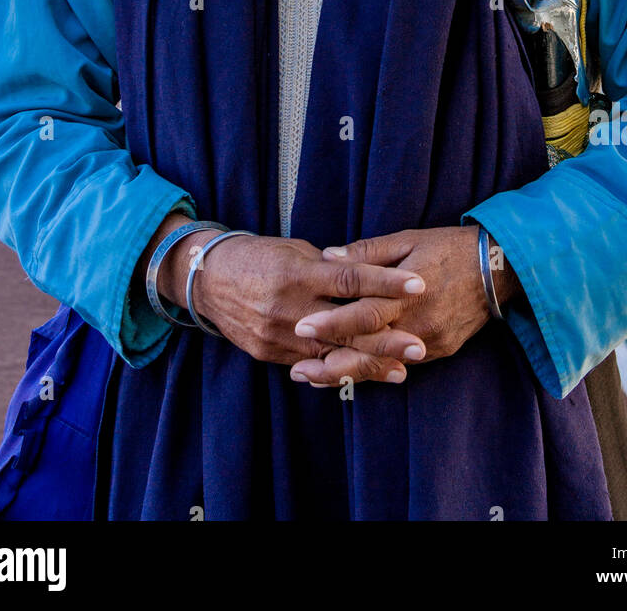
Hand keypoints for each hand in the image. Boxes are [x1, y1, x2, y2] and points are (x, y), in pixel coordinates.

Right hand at [147, 216, 428, 383]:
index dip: (385, 283)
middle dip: (385, 339)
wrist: (207, 278)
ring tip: (400, 370)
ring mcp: (277, 334)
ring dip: (367, 364)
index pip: (350, 279)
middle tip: (419, 346)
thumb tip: (366, 276)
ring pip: (330, 355)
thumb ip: (329, 268)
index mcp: (298, 273)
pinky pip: (309, 365)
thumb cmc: (258, 256)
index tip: (418, 285)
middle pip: (345, 327)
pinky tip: (360, 375)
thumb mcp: (295, 251)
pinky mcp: (268, 353)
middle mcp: (289, 307)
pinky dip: (336, 370)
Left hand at [288, 226, 506, 385]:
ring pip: (383, 364)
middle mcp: (418, 323)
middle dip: (332, 363)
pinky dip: (375, 369)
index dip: (332, 323)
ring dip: (349, 373)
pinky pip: (402, 364)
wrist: (499, 268)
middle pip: (369, 350)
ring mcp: (431, 341)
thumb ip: (367, 252)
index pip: (364, 313)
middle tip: (297, 371)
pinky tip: (350, 373)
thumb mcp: (408, 239)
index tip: (301, 327)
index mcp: (408, 293)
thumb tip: (328, 257)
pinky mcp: (440, 351)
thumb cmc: (449, 247)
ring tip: (315, 377)